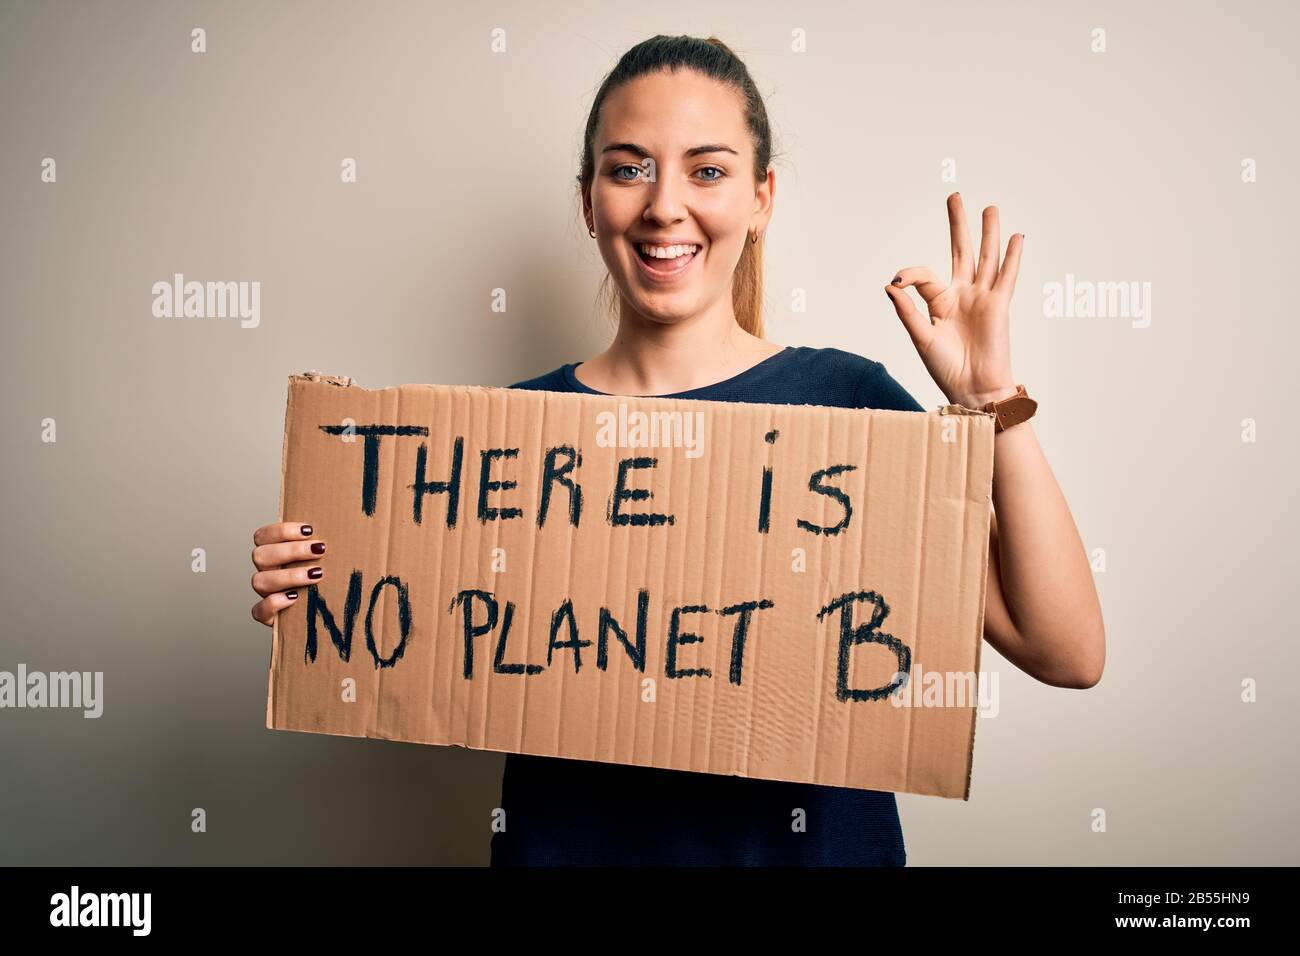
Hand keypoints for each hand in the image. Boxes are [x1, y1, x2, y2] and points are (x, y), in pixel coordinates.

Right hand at [250, 521, 325, 626]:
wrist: (334, 612)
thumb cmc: (332, 577)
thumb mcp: (330, 556)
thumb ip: (330, 540)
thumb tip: (353, 519)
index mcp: (274, 552)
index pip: (263, 536)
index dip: (281, 531)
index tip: (309, 530)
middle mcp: (267, 571)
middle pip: (260, 555)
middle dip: (292, 550)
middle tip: (320, 550)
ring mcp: (266, 594)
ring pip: (259, 581)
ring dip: (288, 575)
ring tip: (317, 574)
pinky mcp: (269, 616)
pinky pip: (259, 610)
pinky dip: (274, 603)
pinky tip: (295, 598)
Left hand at [884, 192, 1022, 407]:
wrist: (972, 390)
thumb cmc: (946, 368)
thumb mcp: (921, 338)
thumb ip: (908, 312)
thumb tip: (890, 286)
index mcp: (939, 302)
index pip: (923, 276)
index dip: (909, 275)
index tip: (896, 282)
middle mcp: (962, 295)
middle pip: (960, 251)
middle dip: (958, 224)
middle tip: (955, 196)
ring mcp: (982, 298)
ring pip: (986, 257)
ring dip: (988, 232)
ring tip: (990, 208)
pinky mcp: (999, 306)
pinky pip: (1006, 277)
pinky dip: (1012, 257)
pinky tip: (1015, 237)